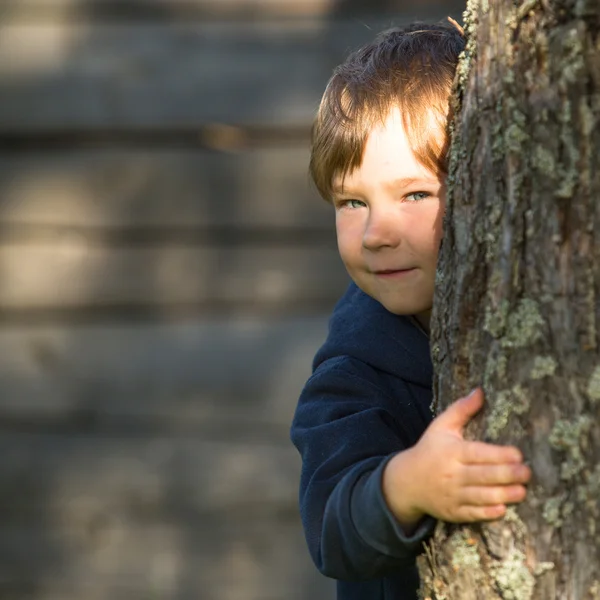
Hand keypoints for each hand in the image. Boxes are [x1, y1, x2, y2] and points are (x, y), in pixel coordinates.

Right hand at [383, 388, 530, 526]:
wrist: (406, 482)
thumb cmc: (429, 450)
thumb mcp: (440, 426)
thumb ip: (461, 409)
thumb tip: (480, 391)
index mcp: (452, 451)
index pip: (478, 453)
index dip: (499, 455)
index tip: (518, 454)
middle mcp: (452, 474)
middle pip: (483, 475)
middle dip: (507, 475)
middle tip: (527, 473)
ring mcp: (452, 495)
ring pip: (481, 496)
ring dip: (503, 494)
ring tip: (522, 491)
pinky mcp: (453, 512)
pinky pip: (472, 514)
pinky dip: (487, 513)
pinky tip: (502, 509)